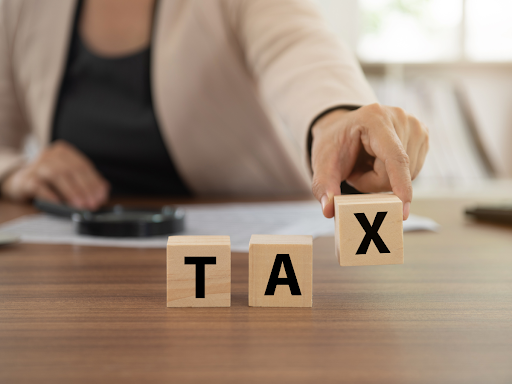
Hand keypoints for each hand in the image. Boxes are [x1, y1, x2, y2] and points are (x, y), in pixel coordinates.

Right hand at [1, 140, 109, 209]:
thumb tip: (103, 191)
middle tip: (92, 203)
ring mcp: (37, 164)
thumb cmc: (50, 180)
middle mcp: (50, 154)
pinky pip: (38, 186)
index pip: (83, 166)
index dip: (94, 182)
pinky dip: (50, 195)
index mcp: (64, 151)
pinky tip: (59, 203)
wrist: (21, 181)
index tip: (101, 196)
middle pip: (71, 170)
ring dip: (71, 191)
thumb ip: (87, 182)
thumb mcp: (70, 178)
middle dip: (85, 189)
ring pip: (57, 175)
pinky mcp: (26, 178)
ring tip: (80, 205)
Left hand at [311, 103, 428, 219]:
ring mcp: (415, 126)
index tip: (403, 211)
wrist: (343, 128)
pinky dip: (394, 176)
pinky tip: (380, 162)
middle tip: (355, 171)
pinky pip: (413, 172)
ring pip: (407, 176)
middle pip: (396, 172)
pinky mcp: (422, 137)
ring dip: (383, 180)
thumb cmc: (334, 144)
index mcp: (374, 119)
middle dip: (373, 182)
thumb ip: (323, 186)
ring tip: (367, 164)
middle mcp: (400, 118)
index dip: (399, 185)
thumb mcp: (322, 162)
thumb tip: (328, 211)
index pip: (394, 157)